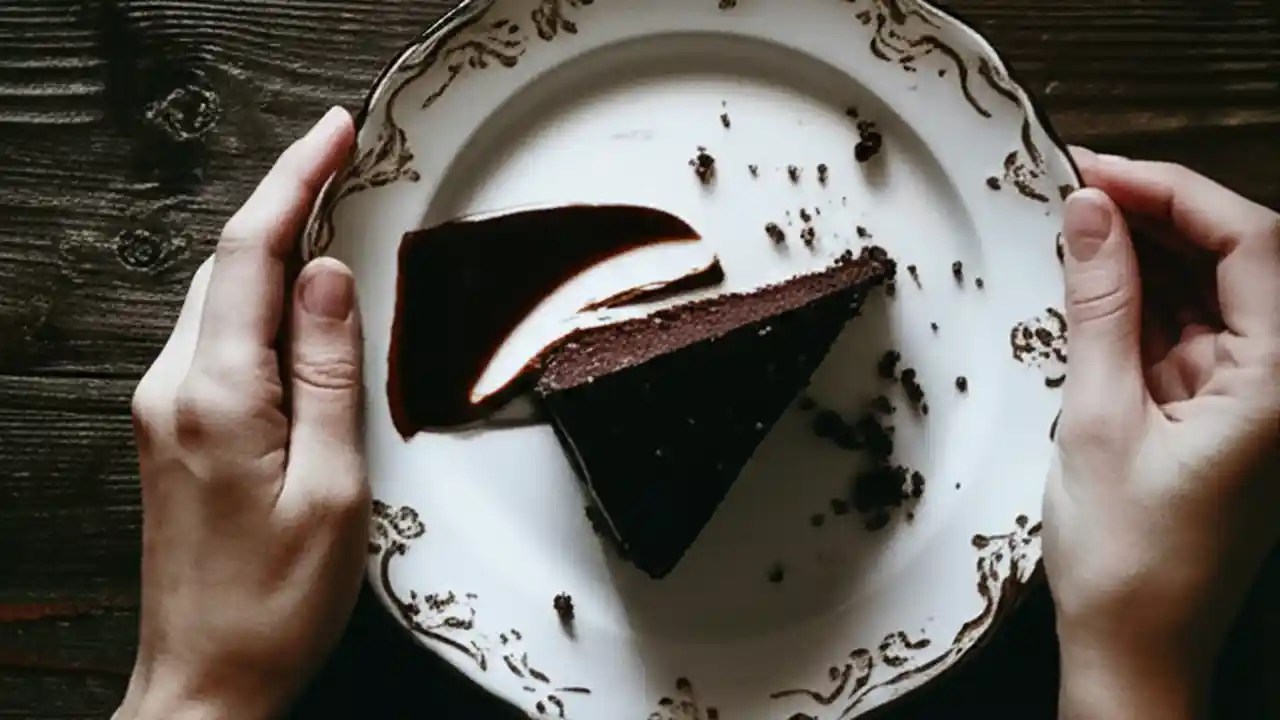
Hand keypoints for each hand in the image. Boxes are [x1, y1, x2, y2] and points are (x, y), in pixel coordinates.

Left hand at [116, 107, 367, 719]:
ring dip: (276, 256)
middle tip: (350, 170)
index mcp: (217, 397)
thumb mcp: (334, 487)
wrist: (208, 678)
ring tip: (339, 233)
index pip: (251, 254)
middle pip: (228, 264)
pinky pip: (217, 339)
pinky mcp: (173, 429)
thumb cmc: (276, 601)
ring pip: (221, 297)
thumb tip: (329, 279)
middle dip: (288, 206)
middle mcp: (173, 389)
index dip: (295, 180)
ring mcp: (164, 408)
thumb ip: (329, 373)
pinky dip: (260, 305)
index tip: (334, 133)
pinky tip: (303, 313)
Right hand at [1044, 151, 1279, 718]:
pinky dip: (1142, 308)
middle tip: (1075, 189)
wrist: (1133, 648)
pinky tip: (1091, 291)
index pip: (1253, 244)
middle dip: (1158, 215)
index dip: (1173, 191)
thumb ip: (1100, 306)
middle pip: (1240, 260)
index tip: (1096, 170)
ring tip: (1072, 232)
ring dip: (1147, 258)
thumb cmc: (1125, 557)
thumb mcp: (1098, 418)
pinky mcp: (1226, 414)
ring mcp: (1259, 399)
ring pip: (1212, 293)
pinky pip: (1191, 335)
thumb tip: (1088, 212)